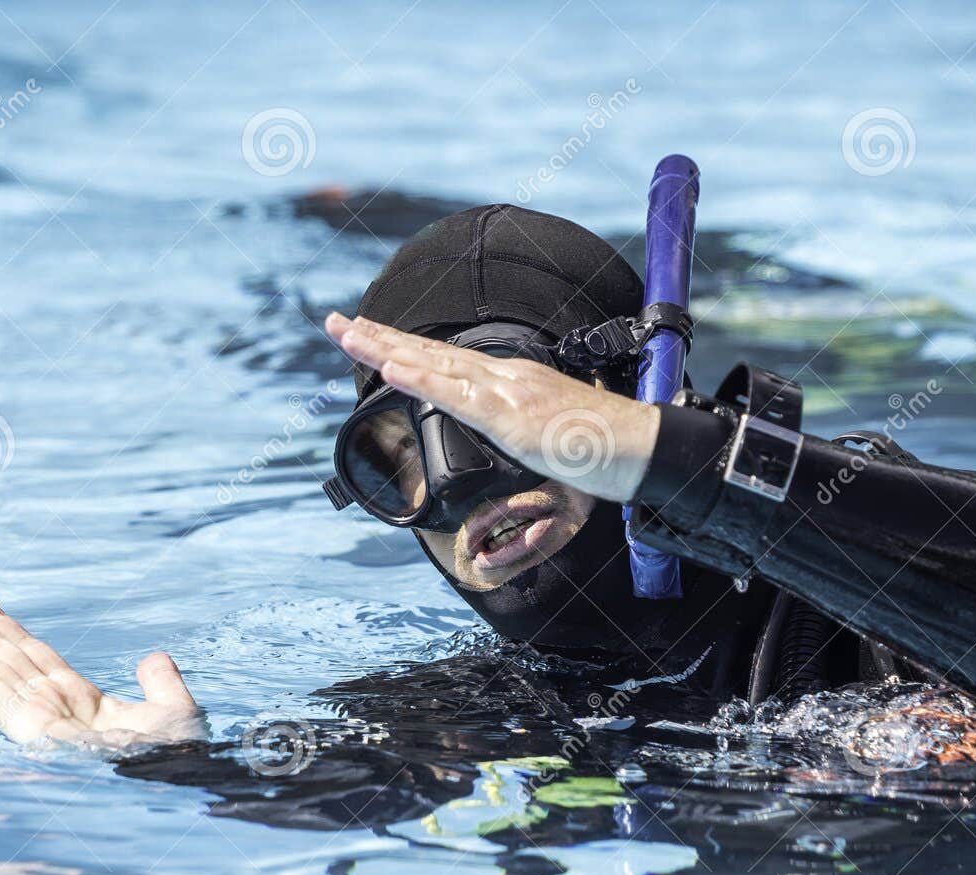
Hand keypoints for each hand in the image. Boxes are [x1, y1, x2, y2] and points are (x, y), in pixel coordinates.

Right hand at [0, 583, 207, 748]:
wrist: (165, 780)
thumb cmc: (175, 761)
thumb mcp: (175, 710)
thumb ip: (161, 683)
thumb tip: (153, 659)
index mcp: (82, 703)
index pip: (34, 656)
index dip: (7, 628)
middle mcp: (51, 706)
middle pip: (3, 652)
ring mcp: (34, 715)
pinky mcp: (23, 726)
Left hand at [324, 311, 659, 501]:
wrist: (642, 450)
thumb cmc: (602, 450)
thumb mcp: (545, 443)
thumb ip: (515, 436)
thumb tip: (498, 443)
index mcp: (510, 383)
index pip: (445, 361)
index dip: (402, 347)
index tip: (364, 336)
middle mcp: (504, 377)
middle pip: (430, 353)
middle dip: (378, 337)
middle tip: (334, 322)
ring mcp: (507, 393)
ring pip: (435, 365)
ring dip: (386, 349)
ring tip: (346, 334)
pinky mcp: (512, 416)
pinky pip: (457, 396)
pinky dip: (420, 379)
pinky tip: (391, 368)